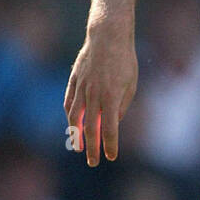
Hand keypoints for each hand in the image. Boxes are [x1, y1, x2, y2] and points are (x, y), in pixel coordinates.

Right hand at [64, 23, 138, 165]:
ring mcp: (81, 87)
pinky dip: (70, 116)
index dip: (110, 145)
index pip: (109, 129)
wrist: (107, 36)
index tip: (111, 156)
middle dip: (91, 148)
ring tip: (78, 147)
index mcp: (111, 97)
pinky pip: (69, 102)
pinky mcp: (73, 80)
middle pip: (90, 128)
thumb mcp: (131, 85)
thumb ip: (122, 106)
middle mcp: (94, 95)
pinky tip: (72, 125)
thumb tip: (112, 124)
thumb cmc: (124, 61)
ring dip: (76, 135)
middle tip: (92, 162)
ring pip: (75, 117)